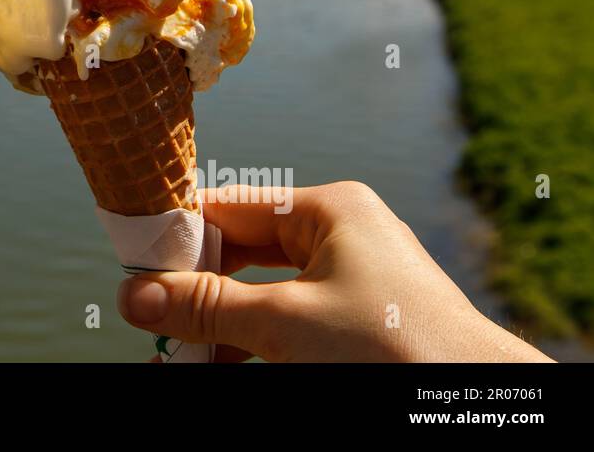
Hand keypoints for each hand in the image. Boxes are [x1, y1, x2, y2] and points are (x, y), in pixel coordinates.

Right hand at [116, 181, 551, 361]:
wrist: (480, 403)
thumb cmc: (393, 349)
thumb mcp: (286, 324)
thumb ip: (206, 307)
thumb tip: (133, 294)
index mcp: (328, 209)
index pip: (227, 206)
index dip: (174, 234)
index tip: (128, 261)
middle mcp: (339, 233)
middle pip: (239, 251)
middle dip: (192, 290)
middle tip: (147, 319)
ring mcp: (351, 278)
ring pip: (259, 292)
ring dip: (216, 324)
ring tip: (175, 354)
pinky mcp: (358, 320)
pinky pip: (286, 320)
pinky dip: (250, 342)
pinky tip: (216, 364)